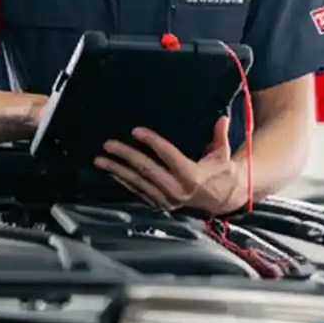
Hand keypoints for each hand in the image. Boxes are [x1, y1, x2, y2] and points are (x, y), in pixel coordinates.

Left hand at [94, 116, 243, 214]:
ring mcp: (167, 200)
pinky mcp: (161, 204)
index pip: (168, 155)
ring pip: (138, 182)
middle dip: (126, 156)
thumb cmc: (220, 171)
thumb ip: (220, 136)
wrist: (221, 198)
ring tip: (100, 159)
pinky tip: (112, 171)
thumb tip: (223, 118)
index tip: (136, 131)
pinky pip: (138, 191)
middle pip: (147, 169)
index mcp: (192, 175)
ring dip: (117, 170)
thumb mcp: (223, 153)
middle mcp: (177, 190)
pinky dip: (124, 181)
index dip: (152, 142)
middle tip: (109, 144)